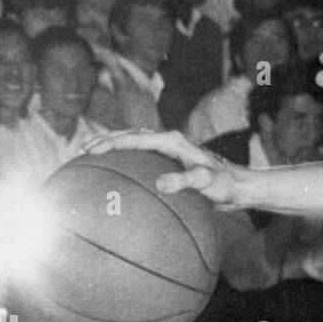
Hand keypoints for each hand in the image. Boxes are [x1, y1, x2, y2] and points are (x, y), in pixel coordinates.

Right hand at [83, 129, 245, 206]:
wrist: (240, 186)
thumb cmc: (225, 184)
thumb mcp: (207, 183)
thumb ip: (186, 181)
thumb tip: (161, 183)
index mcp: (173, 141)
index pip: (136, 138)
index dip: (112, 143)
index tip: (91, 150)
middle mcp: (169, 141)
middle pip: (131, 135)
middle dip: (106, 140)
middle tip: (82, 150)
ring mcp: (169, 150)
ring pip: (135, 142)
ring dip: (113, 146)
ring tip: (91, 156)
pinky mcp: (170, 161)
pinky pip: (142, 156)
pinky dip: (126, 160)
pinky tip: (117, 176)